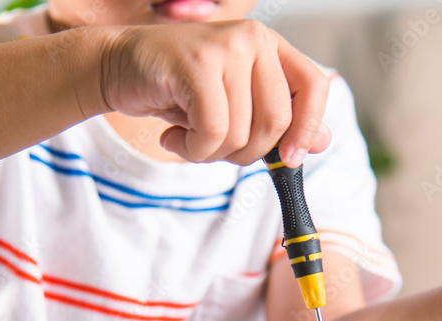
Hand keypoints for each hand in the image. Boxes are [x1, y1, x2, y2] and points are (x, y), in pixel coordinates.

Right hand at [100, 20, 331, 166]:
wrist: (117, 67)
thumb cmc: (176, 90)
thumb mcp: (233, 106)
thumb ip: (278, 121)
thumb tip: (323, 142)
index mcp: (269, 46)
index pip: (314, 86)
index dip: (308, 128)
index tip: (290, 159)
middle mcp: (253, 39)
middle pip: (277, 121)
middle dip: (246, 153)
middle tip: (214, 148)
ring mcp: (225, 47)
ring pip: (241, 133)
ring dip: (211, 153)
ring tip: (187, 137)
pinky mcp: (196, 64)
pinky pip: (212, 131)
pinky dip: (192, 149)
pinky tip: (173, 136)